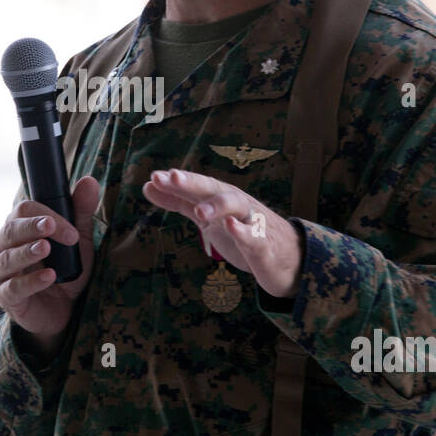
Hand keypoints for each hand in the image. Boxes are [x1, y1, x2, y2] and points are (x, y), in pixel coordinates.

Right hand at [0, 176, 100, 354]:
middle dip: (31, 227)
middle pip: (10, 230)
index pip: (23, 210)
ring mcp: (1, 272)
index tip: (70, 229)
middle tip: (50, 226)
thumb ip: (81, 211)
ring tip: (46, 248)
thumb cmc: (66, 269)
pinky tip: (49, 277)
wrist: (64, 308)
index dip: (45, 214)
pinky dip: (31, 281)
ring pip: (8, 259)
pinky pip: (14, 288)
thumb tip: (89, 180)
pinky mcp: (7, 297)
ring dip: (27, 252)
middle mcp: (3, 246)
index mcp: (17, 228)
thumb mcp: (78, 240)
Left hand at [142, 168, 303, 299]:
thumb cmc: (243, 231)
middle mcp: (236, 204)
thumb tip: (148, 186)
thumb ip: (179, 201)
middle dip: (193, 183)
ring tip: (199, 210)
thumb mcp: (207, 215)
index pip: (196, 186)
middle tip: (171, 177)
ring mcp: (252, 222)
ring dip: (218, 205)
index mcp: (220, 198)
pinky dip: (244, 231)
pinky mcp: (264, 245)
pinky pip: (255, 236)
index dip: (176, 182)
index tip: (154, 177)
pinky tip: (232, 227)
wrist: (287, 257)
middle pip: (214, 189)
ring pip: (237, 206)